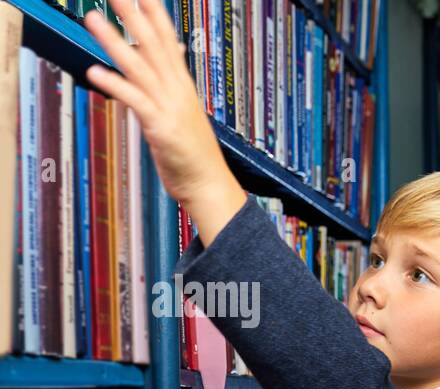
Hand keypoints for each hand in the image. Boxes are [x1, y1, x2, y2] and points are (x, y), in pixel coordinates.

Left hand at [83, 0, 245, 241]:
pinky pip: (135, 101)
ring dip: (114, 42)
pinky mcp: (160, 128)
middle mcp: (177, 91)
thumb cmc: (195, 153)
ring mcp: (169, 108)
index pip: (169, 40)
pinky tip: (94, 71)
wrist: (209, 184)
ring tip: (93, 19)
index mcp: (183, 86)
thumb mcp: (185, 111)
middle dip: (134, 16)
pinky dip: (115, 85)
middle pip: (153, 45)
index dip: (155, 14)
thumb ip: (173, 82)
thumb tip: (173, 54)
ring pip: (139, 67)